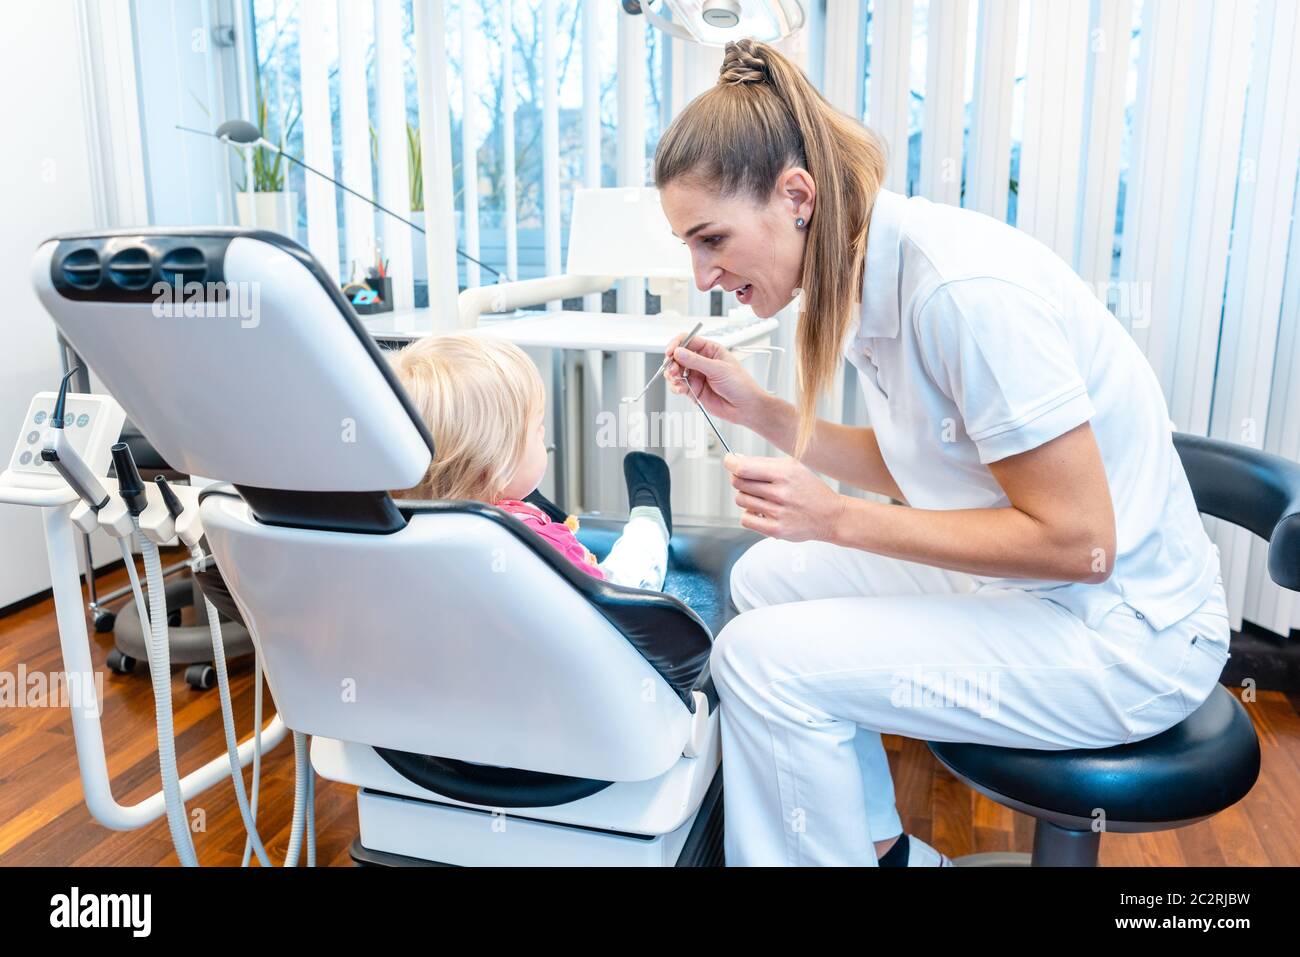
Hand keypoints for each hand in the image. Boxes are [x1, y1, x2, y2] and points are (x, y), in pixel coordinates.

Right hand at [665, 334, 766, 426]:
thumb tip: (679, 352)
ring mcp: (696, 376)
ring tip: (675, 379)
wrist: (745, 407)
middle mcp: (701, 361)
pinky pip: (678, 386)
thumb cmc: (740, 385)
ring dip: (672, 375)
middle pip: (678, 356)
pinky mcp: (693, 389)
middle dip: (672, 362)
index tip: (671, 352)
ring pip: (676, 371)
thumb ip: (696, 361)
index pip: (688, 340)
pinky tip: (680, 388)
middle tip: (672, 369)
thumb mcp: (718, 369)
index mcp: (710, 350)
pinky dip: (675, 387)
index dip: (677, 344)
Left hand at [724, 453, 847, 542]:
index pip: (744, 467)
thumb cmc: (810, 490)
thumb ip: (764, 463)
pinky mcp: (776, 530)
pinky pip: (745, 519)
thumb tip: (737, 459)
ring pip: (741, 500)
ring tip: (762, 498)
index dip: (731, 463)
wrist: (831, 516)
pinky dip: (749, 515)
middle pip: (739, 483)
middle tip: (749, 481)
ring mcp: (778, 512)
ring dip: (746, 498)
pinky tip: (761, 512)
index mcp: (785, 473)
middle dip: (739, 480)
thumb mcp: (793, 468)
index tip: (729, 461)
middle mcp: (781, 492)